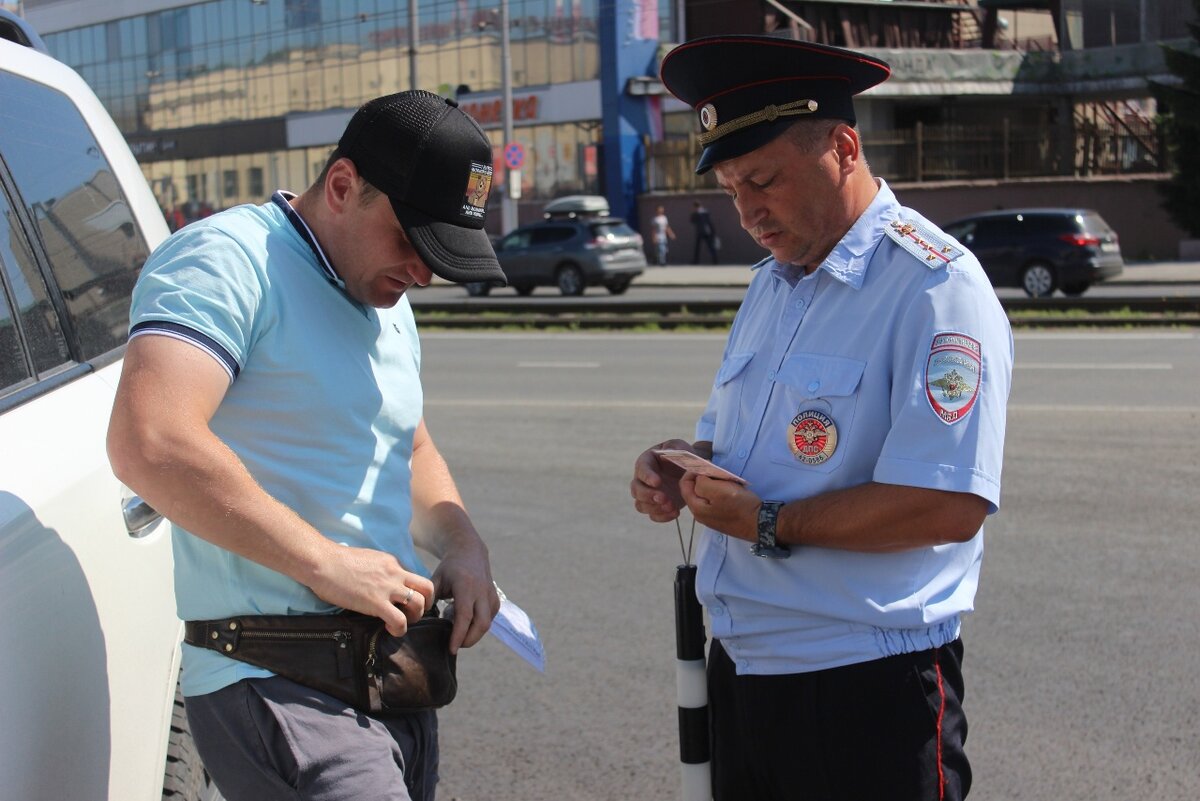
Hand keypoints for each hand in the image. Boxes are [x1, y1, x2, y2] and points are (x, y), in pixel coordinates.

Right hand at [307, 544, 434, 636]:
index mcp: (391, 563)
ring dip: (415, 617)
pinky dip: (400, 629)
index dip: (413, 592)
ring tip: (401, 623)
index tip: (404, 602)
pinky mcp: (376, 603)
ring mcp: (387, 588)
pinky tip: (389, 629)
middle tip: (412, 613)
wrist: (322, 562)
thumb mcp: (367, 560)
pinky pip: (400, 620)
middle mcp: (395, 573)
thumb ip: (378, 571)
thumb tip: (378, 584)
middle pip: (427, 588)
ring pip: (419, 603)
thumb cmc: (336, 562)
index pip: (414, 578)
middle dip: (426, 604)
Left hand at [430, 537, 499, 652]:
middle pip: (482, 624)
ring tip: (457, 632)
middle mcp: (482, 592)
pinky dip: (477, 626)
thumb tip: (420, 618)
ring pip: (487, 624)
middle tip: (455, 647)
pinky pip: (489, 620)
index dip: (459, 635)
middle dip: (469, 640)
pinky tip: (465, 622)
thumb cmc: (450, 567)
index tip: (451, 649)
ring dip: (473, 634)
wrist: (470, 552)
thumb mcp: (436, 579)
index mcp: (466, 586)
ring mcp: (491, 596)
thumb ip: (429, 598)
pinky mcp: (495, 601)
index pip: (465, 616)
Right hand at [630, 438, 699, 522]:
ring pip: (641, 505)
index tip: (658, 482)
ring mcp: (649, 495)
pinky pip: (653, 515)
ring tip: (671, 506)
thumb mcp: (680, 447)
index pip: (641, 469)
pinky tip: (675, 513)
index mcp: (646, 462)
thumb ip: (674, 448)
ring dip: (654, 508)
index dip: (647, 477)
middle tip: (664, 497)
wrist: (691, 471)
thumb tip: (665, 455)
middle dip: (648, 496)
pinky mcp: (657, 506)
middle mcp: (643, 480)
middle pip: (636, 490)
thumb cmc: (683, 455)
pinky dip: (662, 517)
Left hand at [679, 474, 760, 542]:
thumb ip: (702, 482)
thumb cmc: (740, 506)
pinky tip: (730, 489)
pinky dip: (719, 492)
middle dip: (703, 478)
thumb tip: (698, 478)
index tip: (705, 464)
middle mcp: (700, 515)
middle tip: (716, 471)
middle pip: (695, 490)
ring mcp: (711, 518)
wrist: (760, 523)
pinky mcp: (721, 518)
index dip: (692, 472)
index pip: (684, 485)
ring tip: (725, 479)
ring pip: (706, 495)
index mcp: (696, 508)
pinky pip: (714, 501)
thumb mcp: (718, 490)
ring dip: (713, 484)